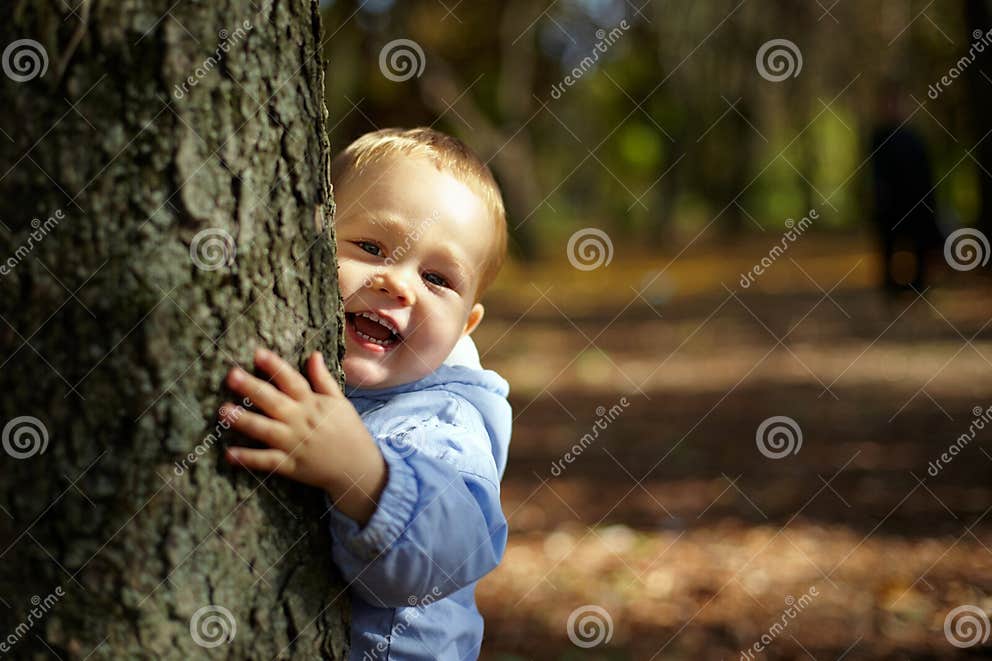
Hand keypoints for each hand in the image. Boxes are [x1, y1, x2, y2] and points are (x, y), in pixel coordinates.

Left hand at [220, 347, 386, 524]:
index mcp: (312, 403)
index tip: (257, 353)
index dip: (275, 366)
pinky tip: (229, 455)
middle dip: (252, 388)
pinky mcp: (290, 466)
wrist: (358, 468)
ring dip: (244, 420)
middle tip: (231, 375)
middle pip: (273, 401)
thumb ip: (323, 379)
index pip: (292, 380)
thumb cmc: (348, 431)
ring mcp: (294, 444)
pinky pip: (267, 462)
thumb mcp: (339, 402)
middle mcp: (301, 421)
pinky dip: (249, 459)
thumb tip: (314, 354)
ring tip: (223, 410)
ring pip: (265, 430)